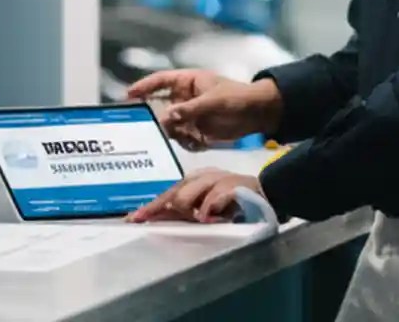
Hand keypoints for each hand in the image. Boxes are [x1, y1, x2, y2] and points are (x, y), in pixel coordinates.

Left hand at [125, 168, 262, 223]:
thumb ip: (181, 214)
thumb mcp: (203, 210)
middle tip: (164, 220)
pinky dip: (210, 207)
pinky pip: (216, 195)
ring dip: (188, 207)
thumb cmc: (230, 203)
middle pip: (175, 192)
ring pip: (190, 192)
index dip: (151, 208)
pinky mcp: (235, 184)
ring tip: (195, 220)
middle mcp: (202, 177)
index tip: (133, 220)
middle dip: (166, 208)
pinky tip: (208, 217)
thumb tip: (151, 220)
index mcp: (193, 182)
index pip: (167, 194)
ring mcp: (218, 178)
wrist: (265, 194)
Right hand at [126, 69, 282, 150]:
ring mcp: (189, 116)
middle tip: (144, 127)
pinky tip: (199, 141)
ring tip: (184, 135)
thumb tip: (167, 116)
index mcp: (188, 83)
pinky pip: (182, 139)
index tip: (128, 95)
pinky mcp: (196, 131)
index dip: (143, 87)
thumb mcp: (215, 100)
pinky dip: (187, 143)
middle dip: (153, 117)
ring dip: (172, 133)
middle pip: (159, 106)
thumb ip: (191, 109)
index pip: (160, 81)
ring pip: (169, 126)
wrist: (259, 114)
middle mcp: (184, 99)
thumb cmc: (238, 97)